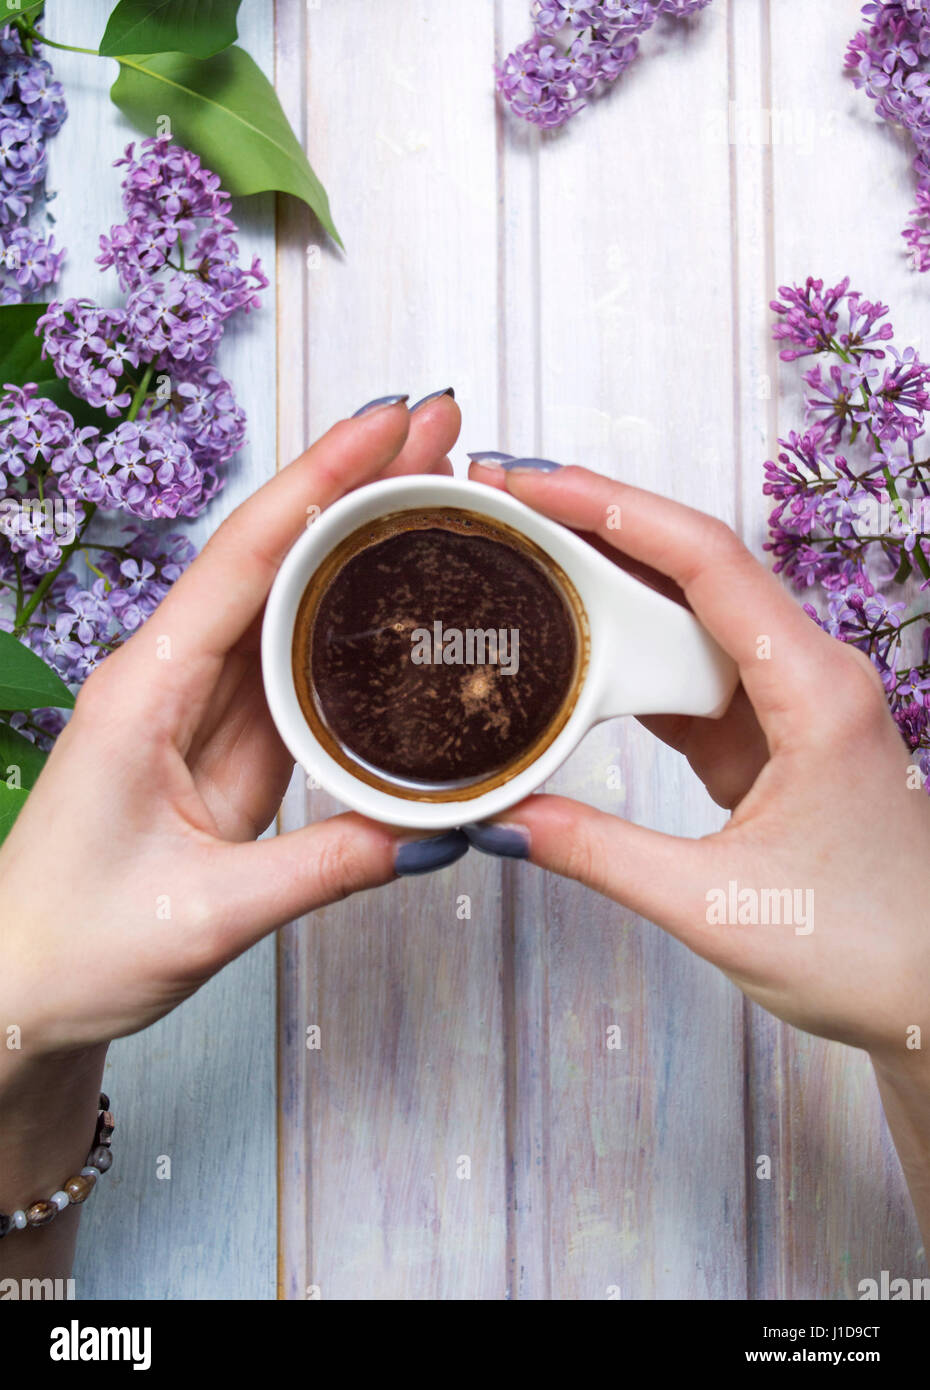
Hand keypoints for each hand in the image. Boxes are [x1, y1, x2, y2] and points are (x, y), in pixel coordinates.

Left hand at [0, 395, 465, 1057]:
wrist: (21, 987)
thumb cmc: (72, 943)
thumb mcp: (204, 915)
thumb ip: (323, 868)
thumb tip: (429, 833)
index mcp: (144, 690)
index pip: (243, 559)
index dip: (320, 484)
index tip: (385, 425)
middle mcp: (169, 678)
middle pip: (274, 555)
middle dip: (354, 482)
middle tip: (437, 427)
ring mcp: (199, 707)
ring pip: (288, 597)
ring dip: (358, 537)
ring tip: (434, 487)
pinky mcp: (226, 741)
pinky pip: (295, 660)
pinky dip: (350, 615)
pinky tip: (398, 593)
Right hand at [465, 458, 929, 1066]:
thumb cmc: (867, 949)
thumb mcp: (718, 905)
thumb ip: (601, 855)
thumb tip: (503, 816)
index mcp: (815, 694)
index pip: (708, 561)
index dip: (614, 508)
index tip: (535, 484)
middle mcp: (809, 676)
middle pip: (693, 567)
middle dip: (596, 524)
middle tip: (505, 506)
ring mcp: (789, 703)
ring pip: (687, 615)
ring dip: (606, 584)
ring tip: (521, 559)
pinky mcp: (768, 737)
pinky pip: (688, 672)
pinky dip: (626, 657)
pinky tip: (569, 649)